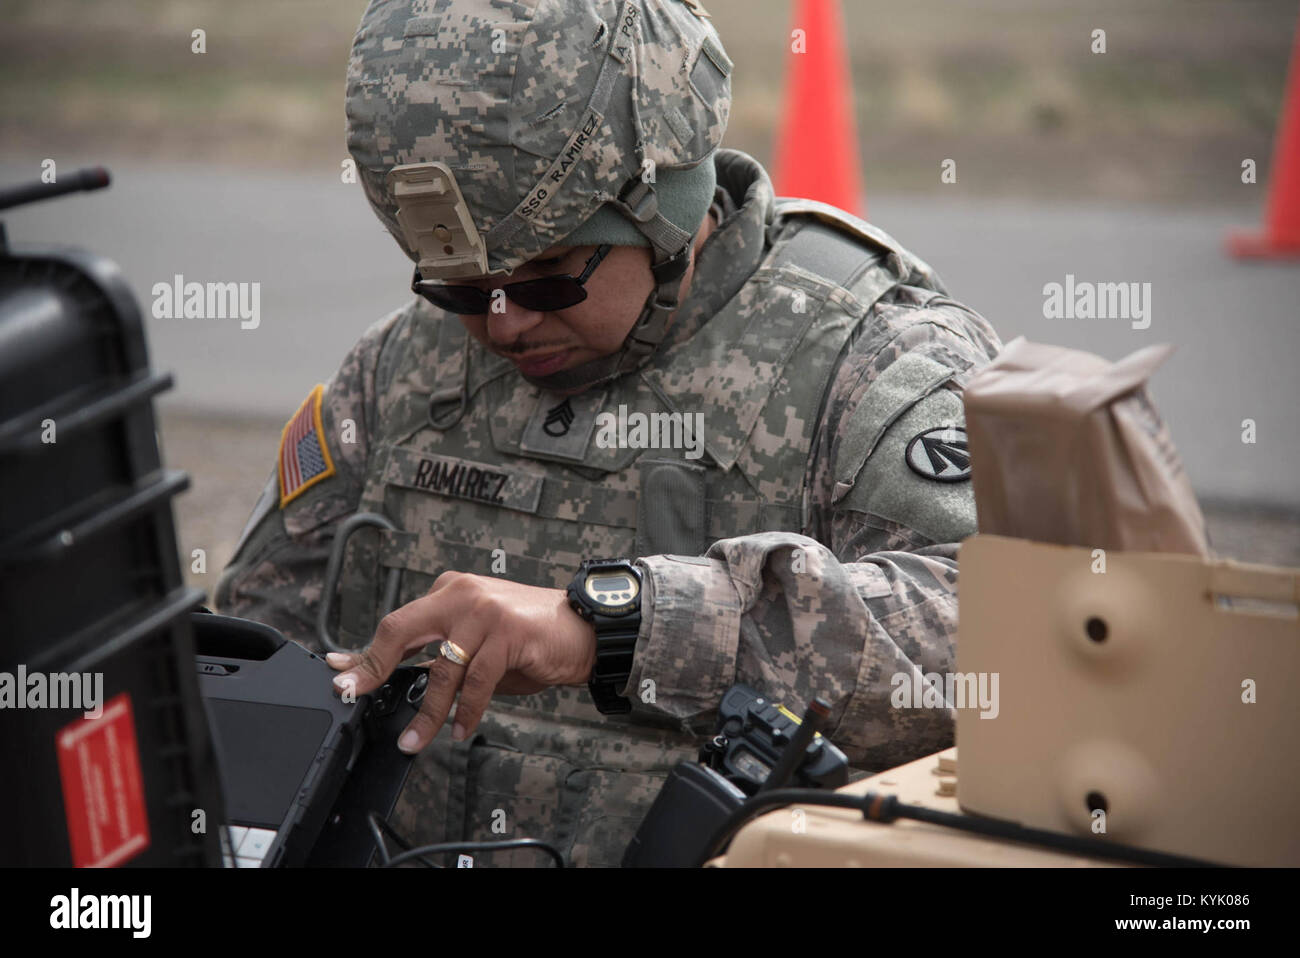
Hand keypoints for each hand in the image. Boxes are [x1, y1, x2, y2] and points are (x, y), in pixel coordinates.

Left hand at [324, 571, 596, 752]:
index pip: (397, 624)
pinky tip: (460, 729)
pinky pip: (476, 681)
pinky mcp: (508, 632)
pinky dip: (466, 711)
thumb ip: (438, 654)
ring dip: (426, 711)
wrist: (582, 628)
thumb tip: (394, 678)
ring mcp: (484, 611)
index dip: (367, 653)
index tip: (342, 672)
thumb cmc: (529, 638)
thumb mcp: (477, 642)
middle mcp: (461, 594)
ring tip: (415, 739)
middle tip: (354, 694)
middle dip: (374, 667)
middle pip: (402, 630)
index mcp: (448, 591)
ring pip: (441, 667)